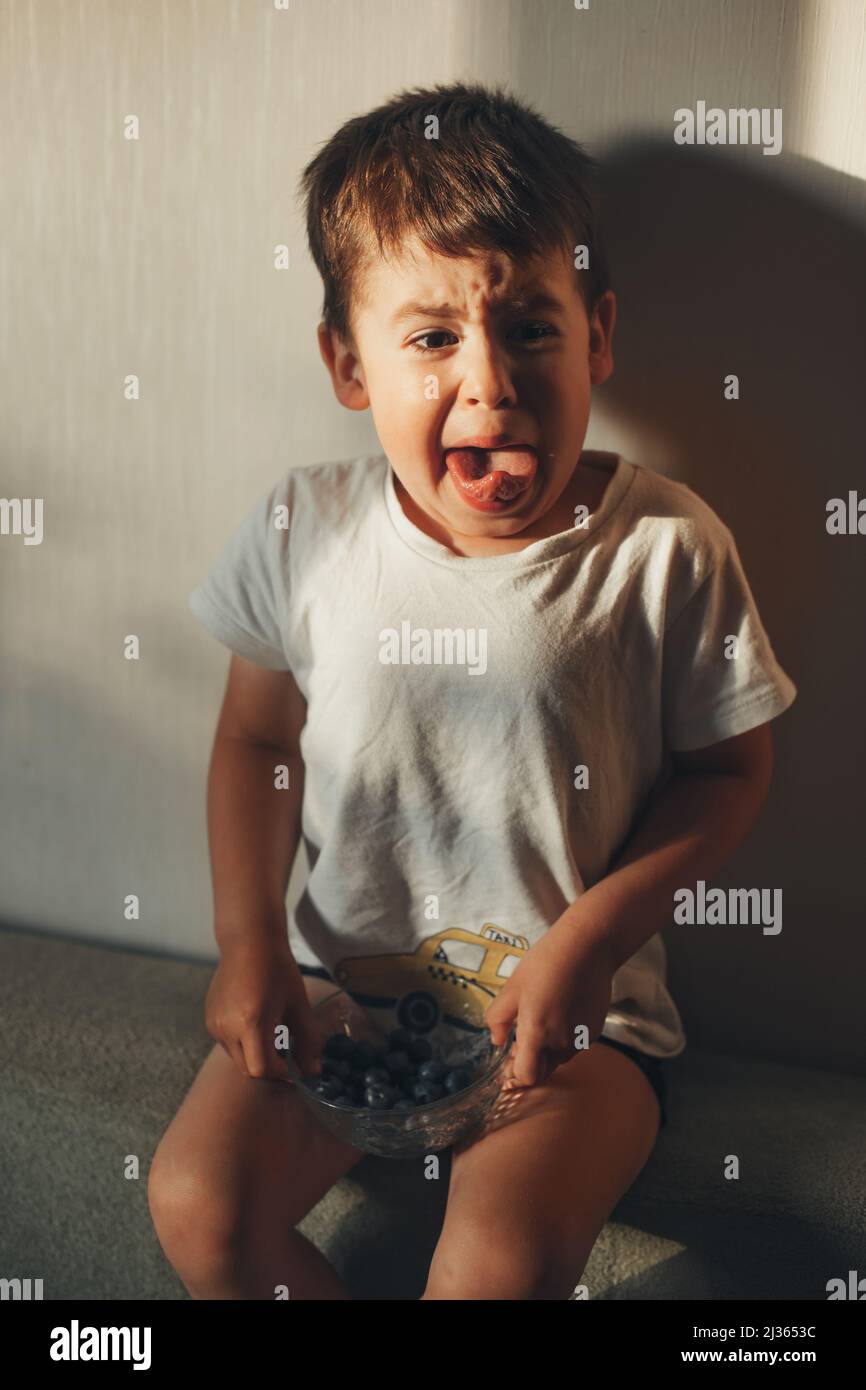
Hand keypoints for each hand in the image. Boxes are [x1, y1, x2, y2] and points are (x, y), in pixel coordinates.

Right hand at [205, 936, 322, 1082]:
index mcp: (250, 1023)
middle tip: (287, 1053)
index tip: (296, 1067)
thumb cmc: (278, 970)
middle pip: (248, 1069)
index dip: (281, 1073)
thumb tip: (313, 1071)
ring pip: (238, 1058)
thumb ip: (307, 1040)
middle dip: (270, 1067)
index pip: (262, 1069)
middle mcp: (226, 1028)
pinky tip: (256, 1021)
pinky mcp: (209, 1020)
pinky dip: (244, 1043)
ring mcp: (214, 1025)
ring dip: (256, 1055)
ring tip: (273, 1032)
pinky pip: (228, 1044)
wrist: (248, 943)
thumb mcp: (298, 1005)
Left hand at [484, 919, 615, 1088]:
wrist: (587, 948)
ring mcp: (581, 1039)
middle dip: (529, 1063)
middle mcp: (561, 1043)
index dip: (515, 1075)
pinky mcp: (595, 1031)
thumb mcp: (512, 987)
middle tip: (519, 1040)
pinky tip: (561, 1011)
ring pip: (559, 1059)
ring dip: (547, 1050)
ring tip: (541, 1018)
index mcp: (537, 1033)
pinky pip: (574, 1045)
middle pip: (543, 1071)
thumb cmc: (545, 963)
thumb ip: (498, 1019)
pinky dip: (564, 1038)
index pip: (527, 1076)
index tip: (507, 1064)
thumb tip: (497, 1040)